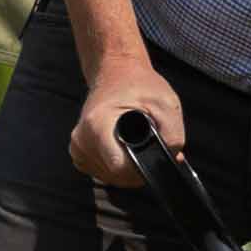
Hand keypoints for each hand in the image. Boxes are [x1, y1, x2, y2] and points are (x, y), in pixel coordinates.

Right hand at [70, 62, 183, 186]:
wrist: (116, 72)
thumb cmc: (139, 85)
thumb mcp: (166, 103)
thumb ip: (173, 135)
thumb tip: (172, 160)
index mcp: (97, 125)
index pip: (119, 167)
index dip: (141, 169)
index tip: (152, 155)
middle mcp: (82, 139)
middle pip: (115, 175)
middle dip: (138, 168)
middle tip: (148, 144)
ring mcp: (77, 147)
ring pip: (110, 177)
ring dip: (128, 168)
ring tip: (135, 142)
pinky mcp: (79, 152)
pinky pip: (102, 172)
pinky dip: (117, 166)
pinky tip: (124, 148)